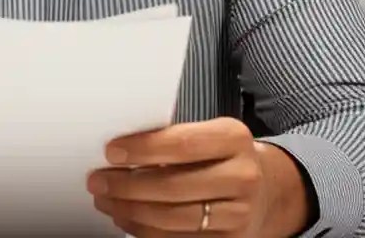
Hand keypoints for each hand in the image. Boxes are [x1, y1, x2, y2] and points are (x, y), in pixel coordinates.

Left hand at [86, 117, 308, 237]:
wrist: (266, 189)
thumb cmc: (224, 156)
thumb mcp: (210, 135)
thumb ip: (174, 138)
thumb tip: (119, 150)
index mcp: (234, 138)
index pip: (183, 143)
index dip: (143, 149)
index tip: (111, 152)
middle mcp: (242, 175)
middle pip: (174, 186)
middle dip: (127, 185)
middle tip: (98, 181)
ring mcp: (239, 213)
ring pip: (173, 219)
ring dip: (131, 211)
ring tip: (107, 201)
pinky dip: (145, 231)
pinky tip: (127, 219)